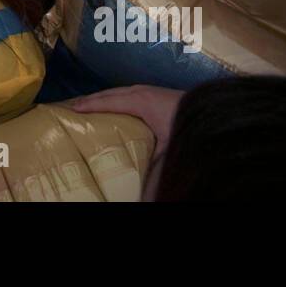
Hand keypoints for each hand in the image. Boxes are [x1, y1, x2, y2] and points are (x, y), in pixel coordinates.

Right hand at [68, 84, 183, 197]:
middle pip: (110, 93)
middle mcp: (142, 91)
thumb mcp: (169, 149)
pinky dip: (115, 98)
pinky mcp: (158, 94)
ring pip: (119, 92)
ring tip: (88, 106)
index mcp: (140, 101)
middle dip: (91, 99)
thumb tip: (143, 196)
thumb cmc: (187, 126)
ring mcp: (151, 90)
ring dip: (103, 98)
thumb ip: (153, 170)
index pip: (108, 101)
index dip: (88, 105)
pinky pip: (129, 94)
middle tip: (71, 106)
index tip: (69, 110)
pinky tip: (115, 108)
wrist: (215, 114)